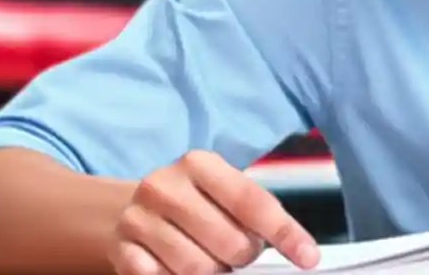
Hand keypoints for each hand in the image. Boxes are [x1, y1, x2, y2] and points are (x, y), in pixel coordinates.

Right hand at [108, 150, 319, 274]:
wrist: (130, 209)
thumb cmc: (196, 203)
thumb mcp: (224, 193)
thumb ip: (256, 214)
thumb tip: (300, 251)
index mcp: (199, 164)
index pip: (253, 203)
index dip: (285, 234)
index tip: (309, 258)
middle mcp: (165, 186)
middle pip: (229, 243)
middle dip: (244, 256)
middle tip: (240, 254)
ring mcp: (137, 219)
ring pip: (198, 269)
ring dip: (214, 273)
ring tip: (212, 260)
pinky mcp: (120, 251)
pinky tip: (179, 267)